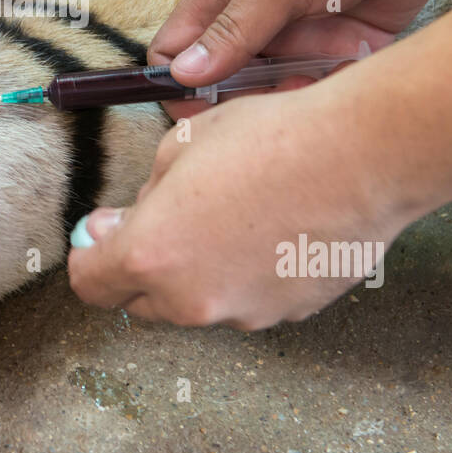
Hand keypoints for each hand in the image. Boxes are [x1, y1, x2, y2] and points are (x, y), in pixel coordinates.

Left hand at [67, 77, 405, 328]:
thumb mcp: (180, 145)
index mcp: (151, 255)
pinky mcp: (291, 313)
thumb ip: (144, 197)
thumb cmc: (269, 139)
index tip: (102, 235)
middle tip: (164, 218)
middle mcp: (193, 300)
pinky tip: (272, 229)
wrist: (361, 156)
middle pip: (142, 301)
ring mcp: (246, 312)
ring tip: (232, 213)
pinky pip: (250, 299)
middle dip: (142, 267)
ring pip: (200, 302)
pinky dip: (247, 275)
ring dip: (199, 272)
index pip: (91, 284)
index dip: (90, 257)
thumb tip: (126, 223)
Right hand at [150, 0, 451, 89]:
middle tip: (289, 84)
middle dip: (256, 96)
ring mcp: (305, 30)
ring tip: (336, 55)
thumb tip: (180, 76)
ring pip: (287, 86)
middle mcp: (259, 18)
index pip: (177, 55)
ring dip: (309, 82)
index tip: (203, 112)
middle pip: (232, 83)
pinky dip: (345, 75)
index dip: (179, 88)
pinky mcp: (350, 39)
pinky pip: (335, 79)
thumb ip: (232, 31)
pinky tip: (362, 49)